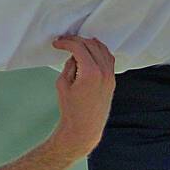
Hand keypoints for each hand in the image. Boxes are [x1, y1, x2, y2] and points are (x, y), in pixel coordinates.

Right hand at [51, 35, 115, 157]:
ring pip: (102, 49)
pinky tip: (91, 51)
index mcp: (90, 72)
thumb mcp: (63, 84)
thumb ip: (69, 65)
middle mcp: (103, 72)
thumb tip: (74, 55)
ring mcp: (110, 76)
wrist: (84, 129)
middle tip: (64, 41)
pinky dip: (100, 51)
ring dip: (89, 43)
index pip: (78, 47)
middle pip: (91, 44)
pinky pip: (109, 59)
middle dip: (76, 40)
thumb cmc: (70, 109)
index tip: (57, 43)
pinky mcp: (112, 81)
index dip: (66, 42)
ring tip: (76, 45)